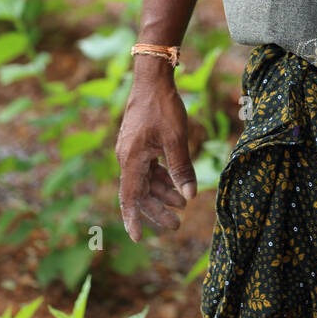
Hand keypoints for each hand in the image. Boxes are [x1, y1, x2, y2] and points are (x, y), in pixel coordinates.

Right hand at [115, 66, 196, 242]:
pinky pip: (148, 167)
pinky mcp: (138, 142)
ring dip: (162, 193)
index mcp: (131, 160)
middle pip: (140, 193)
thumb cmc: (163, 107)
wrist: (152, 78)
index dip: (134, 220)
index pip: (130, 198)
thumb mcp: (176, 139)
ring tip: (182, 204)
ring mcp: (131, 149)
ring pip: (146, 180)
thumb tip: (189, 197)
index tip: (138, 239)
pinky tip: (175, 182)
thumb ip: (181, 169)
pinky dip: (161, 177)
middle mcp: (127, 157)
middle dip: (157, 211)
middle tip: (177, 225)